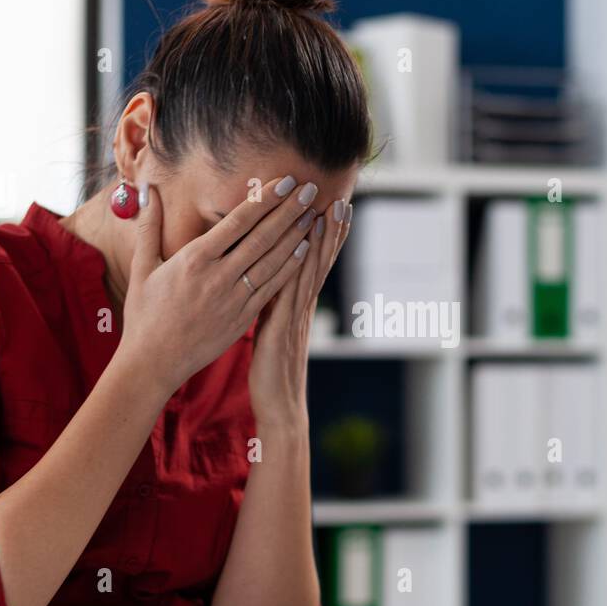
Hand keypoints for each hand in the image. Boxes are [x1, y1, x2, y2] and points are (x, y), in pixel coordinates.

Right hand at [118, 180, 317, 397]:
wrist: (154, 362)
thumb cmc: (144, 314)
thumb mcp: (142, 267)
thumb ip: (149, 227)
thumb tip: (148, 191)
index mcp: (194, 259)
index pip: (238, 221)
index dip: (265, 198)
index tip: (285, 181)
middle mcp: (219, 277)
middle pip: (262, 237)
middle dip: (289, 211)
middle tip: (311, 189)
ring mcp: (234, 299)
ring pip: (272, 261)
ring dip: (296, 236)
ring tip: (314, 214)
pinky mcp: (243, 318)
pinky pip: (272, 288)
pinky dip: (290, 268)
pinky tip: (304, 251)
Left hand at [248, 194, 351, 425]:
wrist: (279, 405)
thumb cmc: (270, 373)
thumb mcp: (270, 334)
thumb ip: (272, 309)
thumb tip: (264, 290)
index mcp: (296, 306)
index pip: (312, 264)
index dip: (323, 239)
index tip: (331, 210)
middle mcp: (302, 305)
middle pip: (319, 260)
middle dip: (331, 231)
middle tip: (341, 200)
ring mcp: (297, 313)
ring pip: (313, 267)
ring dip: (324, 238)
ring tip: (333, 210)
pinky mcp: (286, 322)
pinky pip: (296, 285)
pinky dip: (304, 262)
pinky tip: (307, 242)